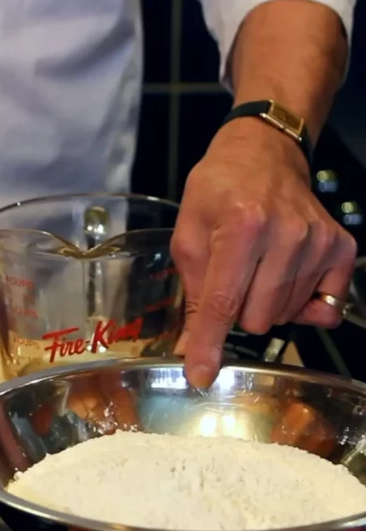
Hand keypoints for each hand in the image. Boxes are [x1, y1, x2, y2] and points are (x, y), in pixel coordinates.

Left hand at [171, 118, 356, 387]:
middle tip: (232, 274)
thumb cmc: (218, 192)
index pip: (223, 302)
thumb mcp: (188, 234)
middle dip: (236, 309)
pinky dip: (297, 300)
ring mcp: (320, 242)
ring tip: (257, 265)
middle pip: (256, 319)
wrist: (264, 155)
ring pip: (283, 316)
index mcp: (241, 226)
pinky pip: (321, 308)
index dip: (208, 343)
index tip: (201, 375)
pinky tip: (284, 270)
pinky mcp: (342, 249)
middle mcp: (288, 234)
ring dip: (264, 303)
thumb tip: (190, 348)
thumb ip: (191, 291)